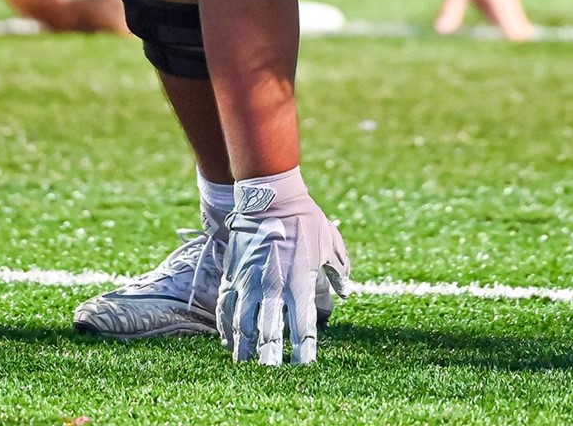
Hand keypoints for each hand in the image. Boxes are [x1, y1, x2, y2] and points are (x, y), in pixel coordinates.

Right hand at [218, 168, 349, 364]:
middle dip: (272, 359)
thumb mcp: (330, 241)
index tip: (306, 367)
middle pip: (270, 334)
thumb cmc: (304, 218)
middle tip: (273, 377)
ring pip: (243, 325)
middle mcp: (273, 287)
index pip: (303, 327)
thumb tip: (345, 291)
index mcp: (300, 281)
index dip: (305, 350)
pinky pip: (227, 308)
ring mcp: (250, 282)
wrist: (269, 195)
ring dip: (245, 349)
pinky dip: (227, 327)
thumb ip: (339, 270)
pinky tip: (229, 342)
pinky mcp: (234, 274)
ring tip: (248, 366)